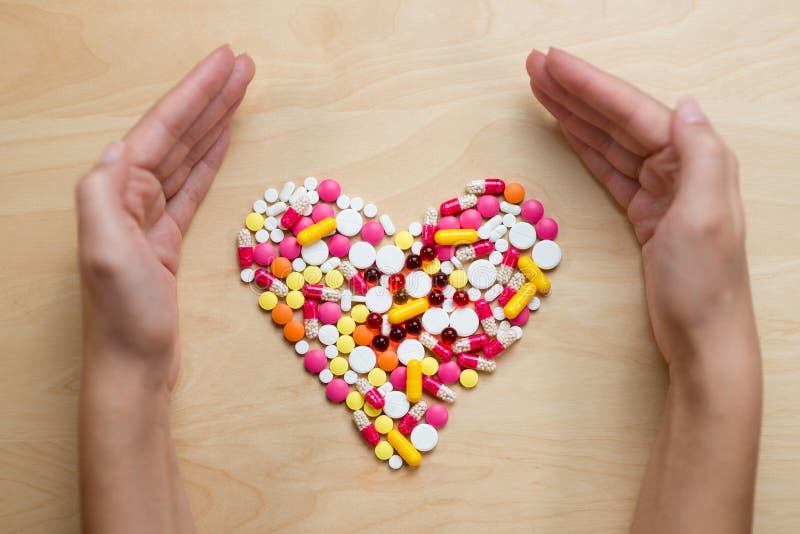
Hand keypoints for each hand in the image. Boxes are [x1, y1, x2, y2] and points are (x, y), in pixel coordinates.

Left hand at [77, 45, 254, 389]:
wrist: (134, 364)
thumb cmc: (122, 314)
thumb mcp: (103, 250)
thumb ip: (105, 193)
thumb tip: (122, 146)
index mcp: (115, 190)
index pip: (162, 129)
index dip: (195, 93)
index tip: (226, 62)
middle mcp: (130, 195)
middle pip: (178, 134)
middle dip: (210, 97)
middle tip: (243, 67)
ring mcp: (150, 215)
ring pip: (187, 156)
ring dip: (214, 122)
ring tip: (240, 93)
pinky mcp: (167, 237)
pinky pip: (191, 186)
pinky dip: (209, 160)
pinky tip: (223, 140)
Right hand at [526, 48, 760, 533]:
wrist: (703, 342)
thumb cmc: (703, 285)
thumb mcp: (707, 216)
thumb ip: (701, 154)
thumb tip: (685, 103)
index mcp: (696, 159)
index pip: (633, 111)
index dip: (590, 85)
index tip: (550, 62)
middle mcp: (680, 167)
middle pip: (619, 118)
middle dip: (576, 91)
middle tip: (534, 67)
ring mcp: (661, 190)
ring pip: (611, 141)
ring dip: (576, 114)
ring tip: (540, 89)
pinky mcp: (645, 212)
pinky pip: (610, 168)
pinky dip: (586, 147)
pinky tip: (567, 131)